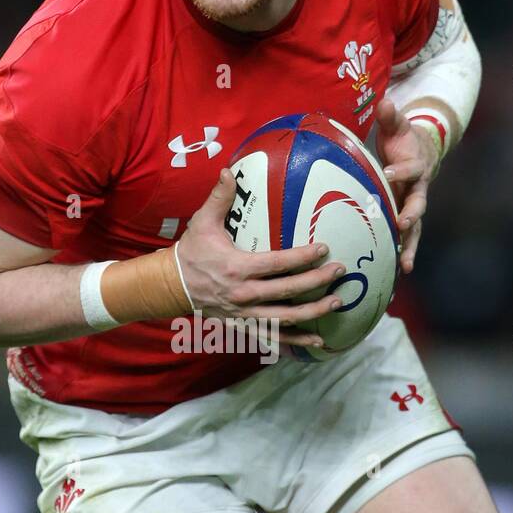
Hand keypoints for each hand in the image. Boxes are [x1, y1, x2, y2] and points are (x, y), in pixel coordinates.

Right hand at [176, 168, 346, 347]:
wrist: (172, 286)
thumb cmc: (191, 252)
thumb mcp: (202, 222)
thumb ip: (219, 198)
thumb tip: (228, 171)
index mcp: (237, 268)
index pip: (277, 263)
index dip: (302, 257)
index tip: (324, 248)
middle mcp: (243, 295)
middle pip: (288, 291)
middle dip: (317, 281)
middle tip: (339, 271)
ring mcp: (244, 314)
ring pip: (285, 318)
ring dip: (313, 312)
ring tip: (337, 303)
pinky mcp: (243, 326)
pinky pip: (273, 336)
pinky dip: (295, 341)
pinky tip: (316, 342)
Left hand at [374, 97, 439, 272]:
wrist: (422, 154)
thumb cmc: (404, 140)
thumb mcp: (398, 126)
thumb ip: (391, 116)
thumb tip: (385, 101)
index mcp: (415, 167)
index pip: (409, 170)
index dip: (401, 171)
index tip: (389, 172)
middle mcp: (418, 190)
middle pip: (417, 205)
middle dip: (411, 215)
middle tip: (402, 223)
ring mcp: (414, 207)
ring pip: (415, 230)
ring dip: (410, 247)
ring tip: (404, 266)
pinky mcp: (407, 219)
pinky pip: (406, 240)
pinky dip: (402, 256)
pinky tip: (396, 277)